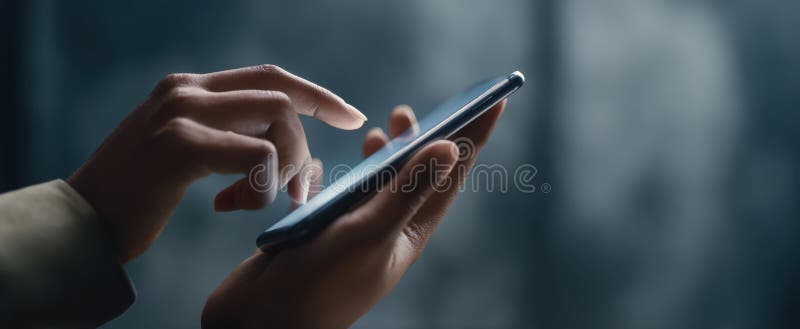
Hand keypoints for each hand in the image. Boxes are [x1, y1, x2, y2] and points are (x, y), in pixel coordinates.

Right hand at [67, 64, 366, 262]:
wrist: (83, 222)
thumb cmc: (139, 194)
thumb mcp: (186, 149)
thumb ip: (228, 135)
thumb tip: (283, 147)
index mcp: (191, 88)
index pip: (272, 77)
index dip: (317, 95)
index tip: (349, 115)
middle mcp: (187, 90)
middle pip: (283, 97)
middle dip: (303, 145)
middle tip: (298, 189)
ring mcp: (182, 114)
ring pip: (277, 119)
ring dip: (284, 167)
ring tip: (259, 201)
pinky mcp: (179, 147)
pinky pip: (257, 157)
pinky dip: (261, 189)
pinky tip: (233, 207)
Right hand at [202, 101, 506, 328]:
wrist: (261, 321)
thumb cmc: (321, 284)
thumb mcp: (372, 233)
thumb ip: (408, 189)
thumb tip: (451, 146)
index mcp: (408, 232)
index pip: (450, 177)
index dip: (473, 137)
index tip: (494, 101)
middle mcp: (385, 228)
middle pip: (414, 175)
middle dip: (420, 139)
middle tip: (407, 112)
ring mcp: (352, 229)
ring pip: (376, 183)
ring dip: (382, 155)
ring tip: (379, 131)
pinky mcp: (320, 228)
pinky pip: (338, 193)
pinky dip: (339, 174)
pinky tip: (328, 164)